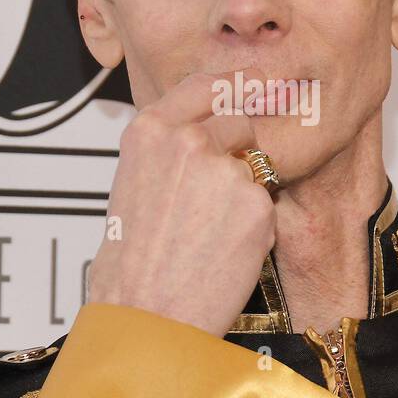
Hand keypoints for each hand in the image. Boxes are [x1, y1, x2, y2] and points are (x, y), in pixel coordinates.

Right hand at [86, 69, 276, 335]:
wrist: (144, 314)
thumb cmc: (132, 261)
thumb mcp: (135, 183)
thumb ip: (171, 149)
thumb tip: (211, 128)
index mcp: (151, 131)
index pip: (206, 84)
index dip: (234, 85)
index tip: (253, 83)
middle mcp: (188, 141)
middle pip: (241, 122)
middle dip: (240, 151)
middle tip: (215, 197)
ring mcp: (225, 171)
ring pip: (256, 168)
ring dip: (245, 195)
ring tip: (208, 236)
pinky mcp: (256, 205)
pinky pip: (266, 207)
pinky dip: (254, 230)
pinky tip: (223, 254)